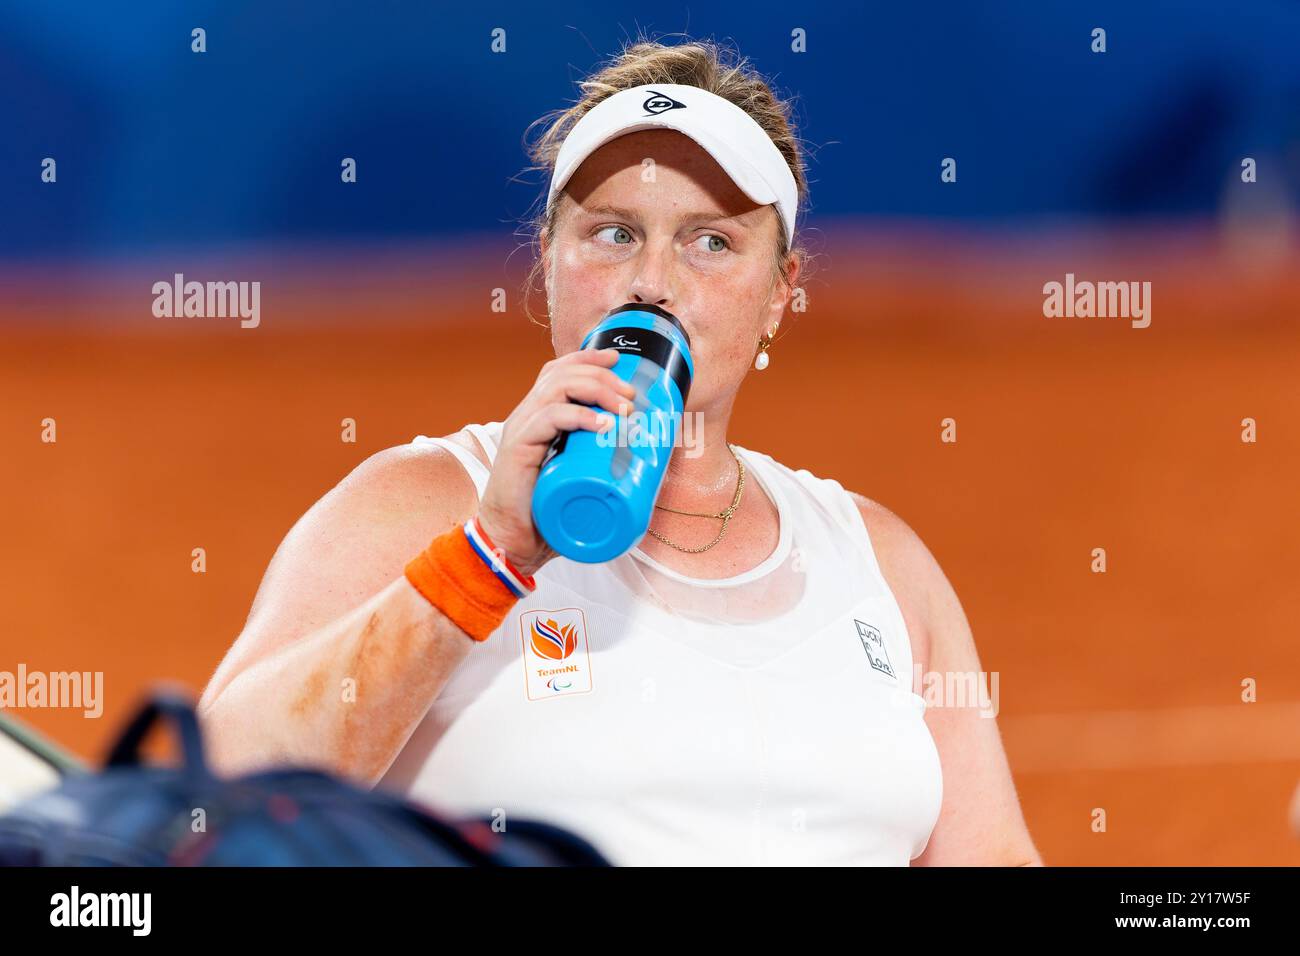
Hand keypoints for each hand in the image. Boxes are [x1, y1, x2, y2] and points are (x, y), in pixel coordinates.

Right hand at [476, 348, 635, 578]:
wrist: (510, 543)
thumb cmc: (544, 514)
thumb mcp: (576, 478)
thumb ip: (598, 464)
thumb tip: (645, 463)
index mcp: (538, 417)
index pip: (559, 370)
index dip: (588, 357)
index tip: (619, 359)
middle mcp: (527, 416)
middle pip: (563, 372)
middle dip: (603, 375)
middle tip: (631, 394)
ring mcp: (521, 430)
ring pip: (557, 387)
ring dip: (597, 390)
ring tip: (624, 407)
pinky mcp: (516, 448)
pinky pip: (547, 418)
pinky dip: (578, 416)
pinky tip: (601, 424)